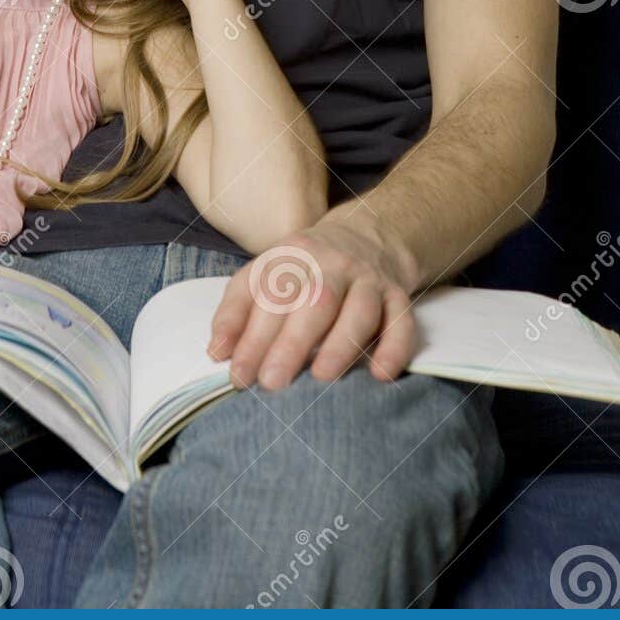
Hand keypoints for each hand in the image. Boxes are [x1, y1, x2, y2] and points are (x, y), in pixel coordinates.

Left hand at [206, 207, 417, 388]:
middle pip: (316, 300)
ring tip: (321, 378)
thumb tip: (217, 352)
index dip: (252, 336)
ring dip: (341, 345)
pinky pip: (402, 321)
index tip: (238, 375)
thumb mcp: (263, 275)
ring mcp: (369, 279)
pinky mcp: (399, 296)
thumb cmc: (303, 269)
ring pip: (360, 310)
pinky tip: (379, 376)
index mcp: (292, 255)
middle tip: (273, 383)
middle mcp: (333, 264)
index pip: (271, 295)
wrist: (367, 236)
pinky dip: (394, 348)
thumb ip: (236, 311)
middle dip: (292, 343)